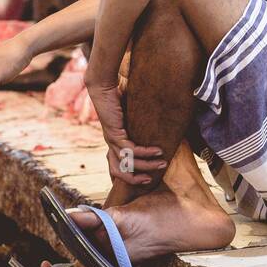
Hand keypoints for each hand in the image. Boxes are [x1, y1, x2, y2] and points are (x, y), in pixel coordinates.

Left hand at [83, 69, 165, 186]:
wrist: (103, 87)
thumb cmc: (117, 96)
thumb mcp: (131, 113)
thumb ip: (141, 119)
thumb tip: (159, 118)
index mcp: (113, 142)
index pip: (116, 166)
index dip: (128, 176)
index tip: (143, 179)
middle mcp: (111, 144)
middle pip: (118, 172)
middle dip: (135, 179)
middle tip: (151, 180)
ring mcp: (112, 140)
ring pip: (128, 163)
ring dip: (146, 166)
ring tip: (162, 163)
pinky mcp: (115, 134)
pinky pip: (131, 150)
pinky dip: (146, 153)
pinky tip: (157, 151)